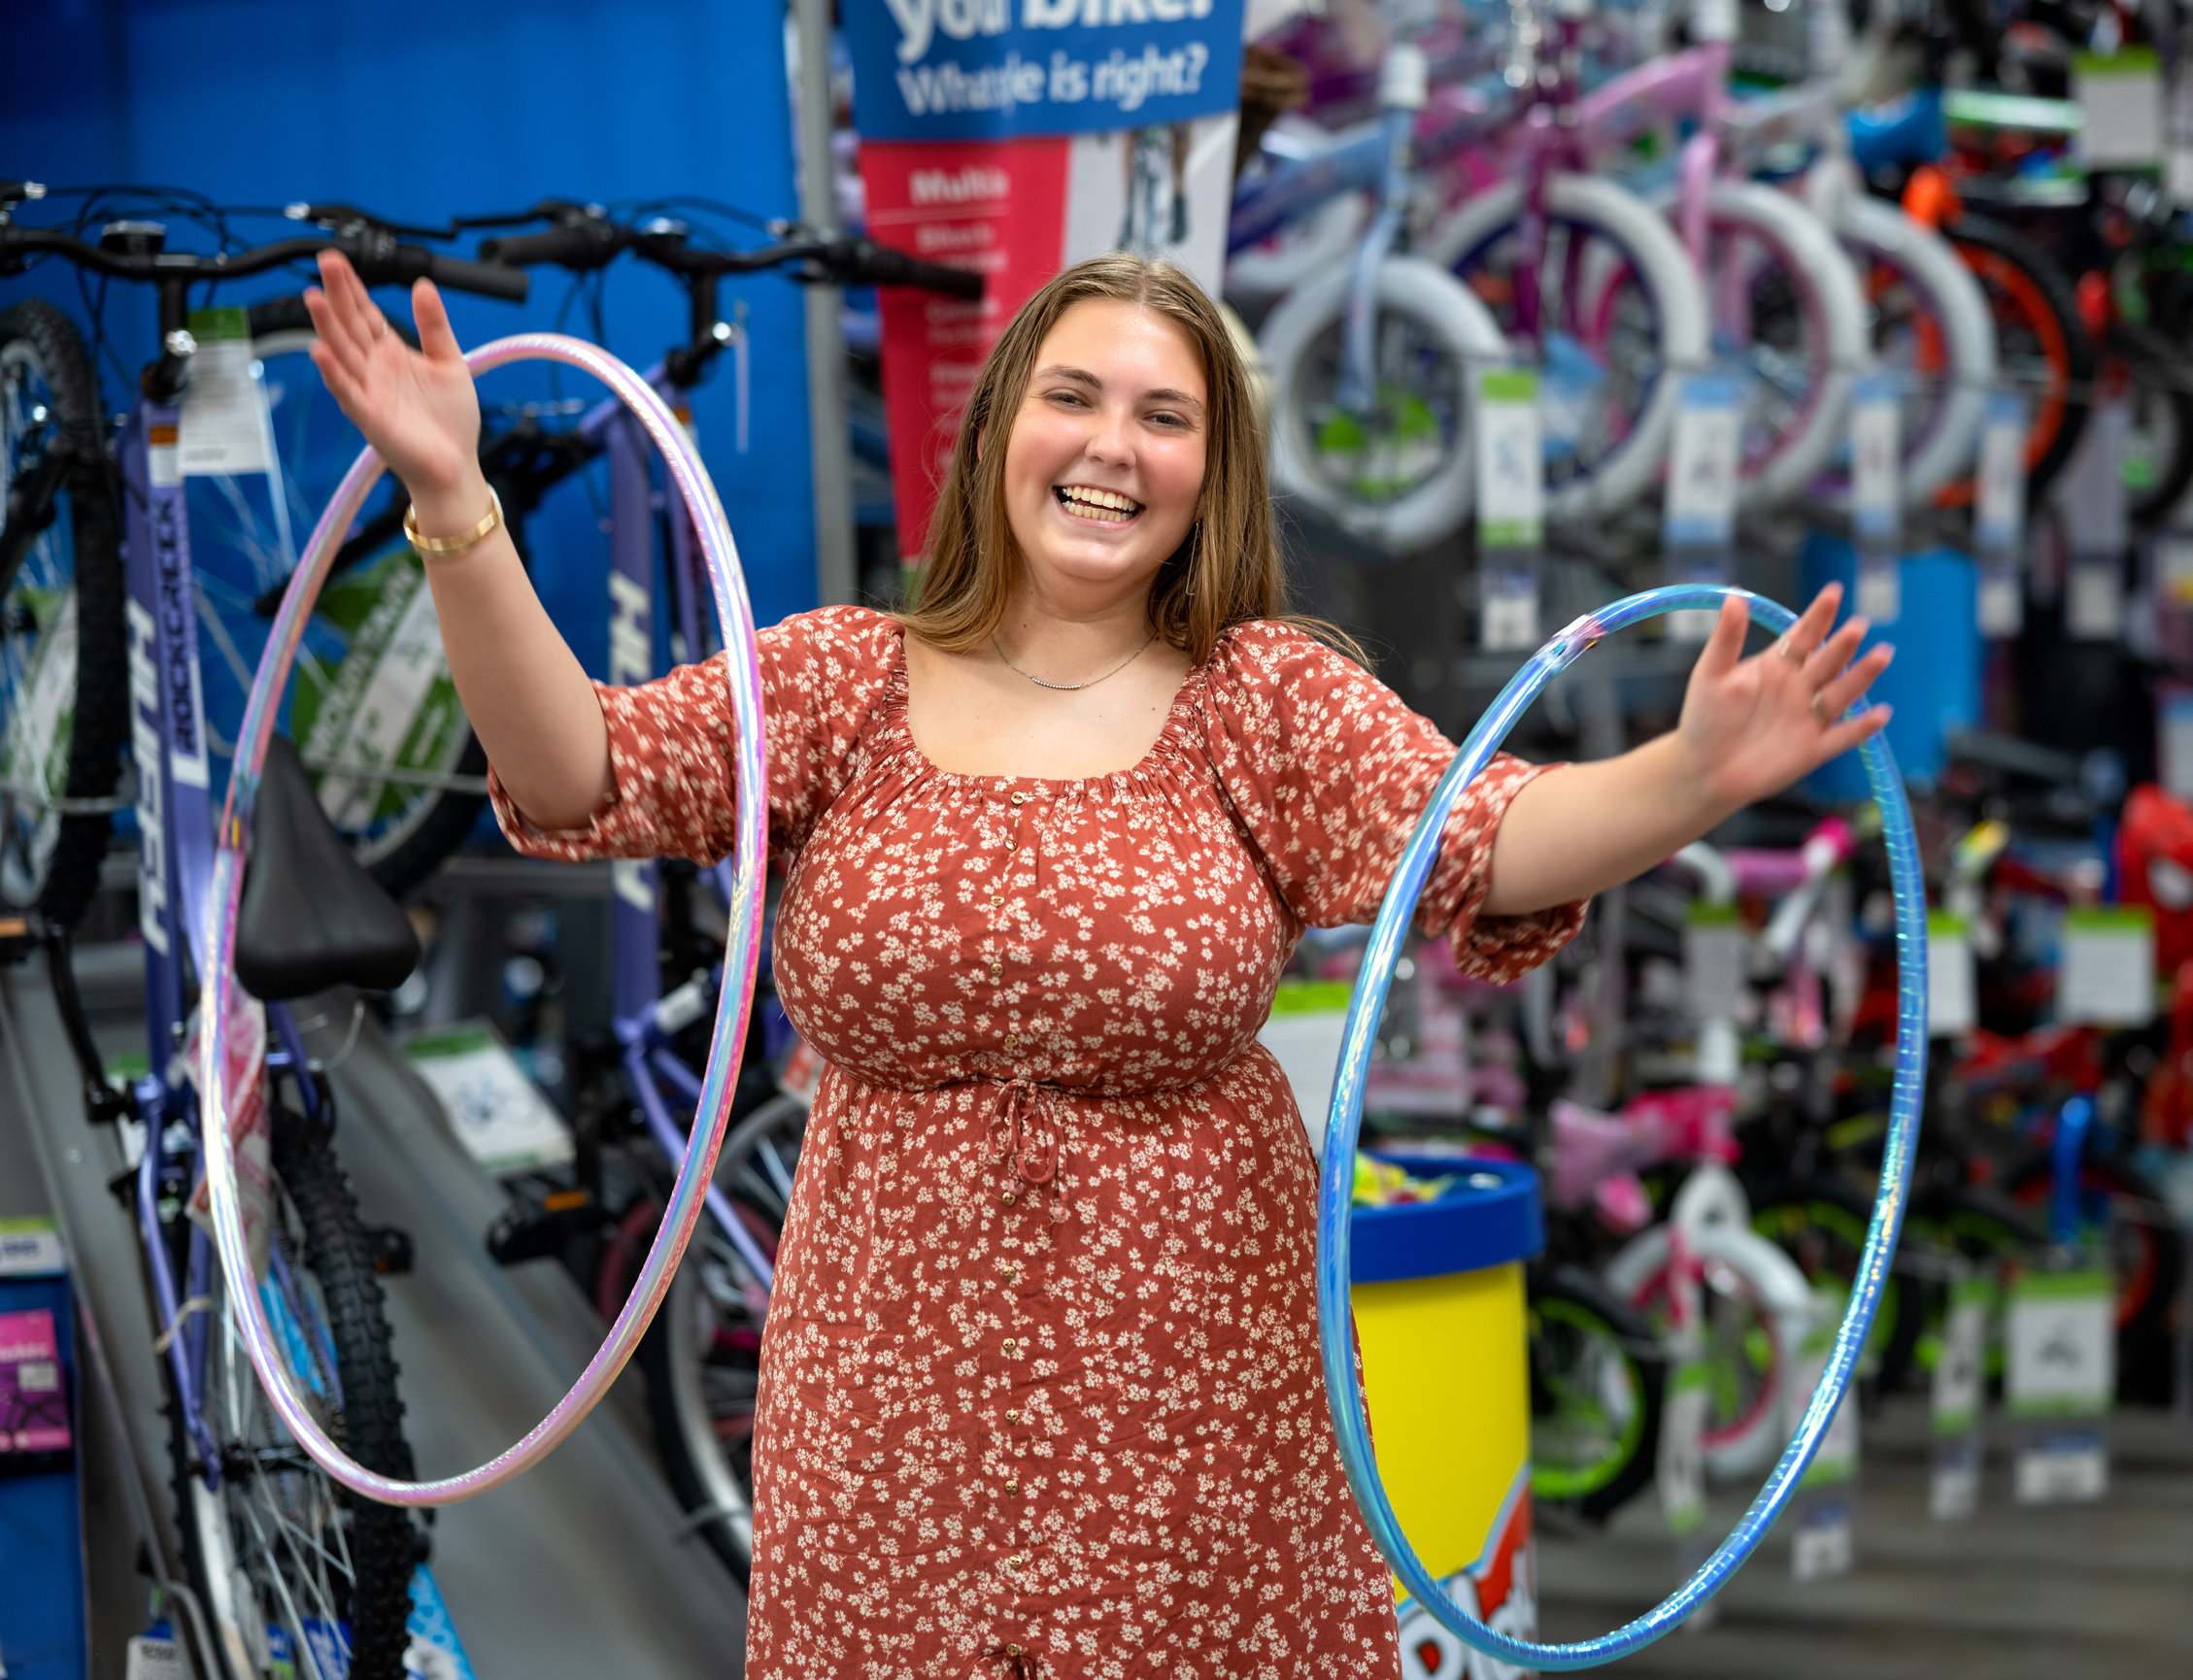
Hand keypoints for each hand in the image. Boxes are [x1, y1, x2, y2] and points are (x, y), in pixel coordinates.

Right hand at [304, 250, 482, 512]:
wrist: (455, 465)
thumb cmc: (450, 419)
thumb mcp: (449, 362)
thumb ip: (434, 326)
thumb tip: (424, 286)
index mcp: (391, 353)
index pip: (365, 313)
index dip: (352, 288)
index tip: (338, 260)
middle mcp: (373, 369)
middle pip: (350, 326)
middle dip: (337, 296)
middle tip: (326, 263)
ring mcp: (368, 391)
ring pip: (342, 354)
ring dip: (327, 327)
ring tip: (314, 299)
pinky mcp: (370, 417)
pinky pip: (348, 393)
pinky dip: (334, 374)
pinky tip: (321, 352)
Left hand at [1674, 584, 1892, 812]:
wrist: (1702, 770)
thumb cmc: (1704, 720)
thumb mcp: (1711, 674)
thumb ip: (1727, 638)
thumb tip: (1734, 595)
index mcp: (1777, 665)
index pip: (1803, 635)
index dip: (1818, 615)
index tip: (1833, 591)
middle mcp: (1799, 687)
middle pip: (1827, 661)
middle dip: (1842, 645)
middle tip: (1857, 626)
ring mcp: (1809, 717)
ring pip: (1842, 693)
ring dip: (1862, 676)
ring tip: (1882, 654)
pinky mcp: (1814, 749)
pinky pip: (1843, 737)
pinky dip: (1861, 727)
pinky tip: (1880, 714)